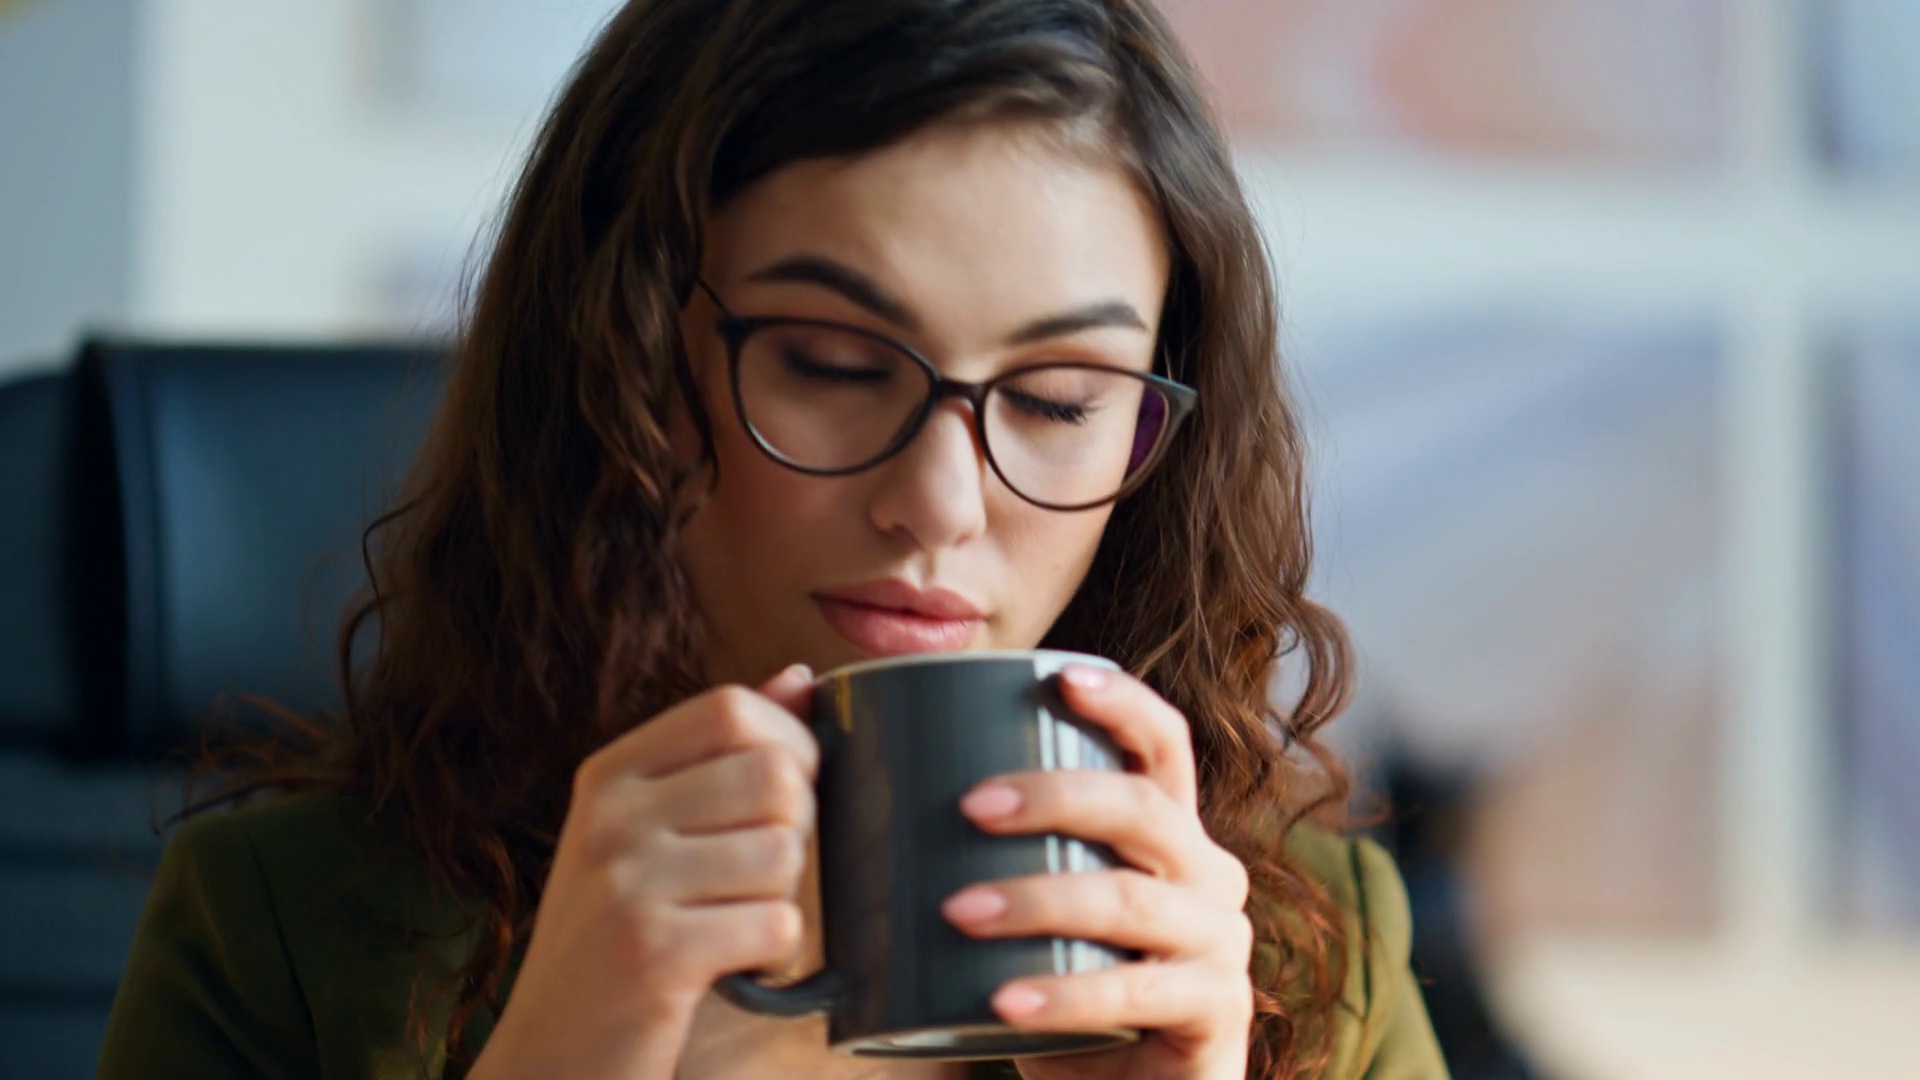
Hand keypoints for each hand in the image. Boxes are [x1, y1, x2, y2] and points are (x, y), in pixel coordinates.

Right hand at [469, 664, 818, 1079]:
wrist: (548, 1060)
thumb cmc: (613, 939)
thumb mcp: (645, 832)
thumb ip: (720, 754)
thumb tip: (800, 677)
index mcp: (609, 775)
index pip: (731, 708)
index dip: (789, 744)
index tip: (785, 793)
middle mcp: (610, 817)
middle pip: (774, 775)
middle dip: (795, 829)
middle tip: (754, 877)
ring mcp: (627, 882)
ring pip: (783, 850)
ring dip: (780, 896)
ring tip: (731, 921)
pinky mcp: (655, 952)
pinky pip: (777, 923)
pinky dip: (773, 952)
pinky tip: (731, 964)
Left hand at [940, 665, 1253, 1079]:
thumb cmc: (1054, 991)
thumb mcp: (1025, 913)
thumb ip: (974, 851)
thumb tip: (850, 760)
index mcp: (1170, 832)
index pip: (1163, 743)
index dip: (1119, 700)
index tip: (1055, 675)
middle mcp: (1210, 874)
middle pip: (1143, 808)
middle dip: (1053, 795)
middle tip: (965, 806)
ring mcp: (1221, 945)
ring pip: (1132, 899)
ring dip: (1038, 899)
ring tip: (958, 912)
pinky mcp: (1217, 1014)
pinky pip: (1137, 994)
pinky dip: (1063, 997)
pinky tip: (1002, 1004)